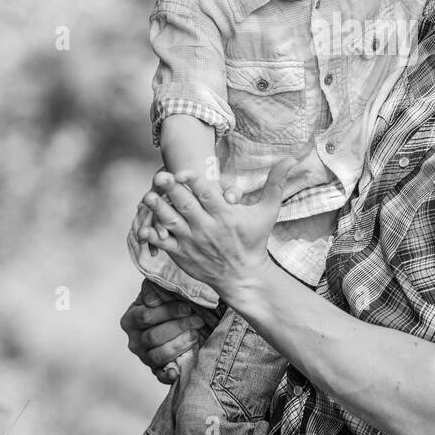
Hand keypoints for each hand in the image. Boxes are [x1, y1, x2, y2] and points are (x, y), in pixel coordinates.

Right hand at [120, 278, 208, 382]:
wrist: (178, 320)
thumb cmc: (170, 302)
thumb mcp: (161, 291)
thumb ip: (154, 288)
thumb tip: (153, 301)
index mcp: (131, 319)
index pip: (146, 317)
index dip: (168, 312)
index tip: (188, 307)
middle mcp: (134, 340)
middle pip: (153, 337)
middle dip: (178, 327)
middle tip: (198, 320)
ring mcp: (145, 357)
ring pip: (158, 355)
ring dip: (179, 345)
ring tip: (195, 335)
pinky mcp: (156, 370)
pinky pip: (160, 375)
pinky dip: (167, 375)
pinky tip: (176, 372)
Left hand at [137, 156, 304, 301]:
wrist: (243, 276)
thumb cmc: (254, 240)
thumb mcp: (268, 211)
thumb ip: (275, 183)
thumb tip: (290, 158)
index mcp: (226, 215)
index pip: (206, 194)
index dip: (193, 181)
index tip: (184, 171)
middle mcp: (208, 228)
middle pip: (186, 205)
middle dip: (172, 190)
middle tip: (160, 177)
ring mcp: (193, 242)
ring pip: (171, 222)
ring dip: (158, 209)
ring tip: (148, 196)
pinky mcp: (182, 255)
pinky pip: (164, 243)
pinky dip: (154, 235)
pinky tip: (144, 225)